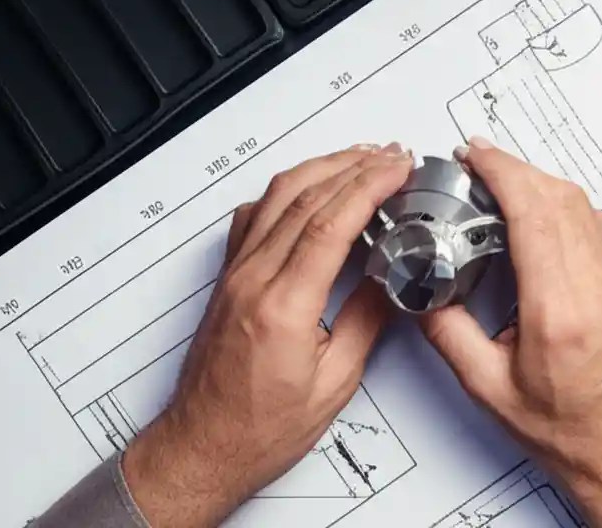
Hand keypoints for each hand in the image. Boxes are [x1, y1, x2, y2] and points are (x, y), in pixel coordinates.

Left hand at [122, 144, 412, 526]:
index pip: (329, 224)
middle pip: (304, 197)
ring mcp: (234, 275)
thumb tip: (390, 279)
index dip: (369, 187)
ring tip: (358, 159)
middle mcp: (252, 281)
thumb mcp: (334, 383)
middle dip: (354, 166)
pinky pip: (253, 215)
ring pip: (276, 196)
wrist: (203, 446)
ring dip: (322, 168)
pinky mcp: (227, 278)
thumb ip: (366, 322)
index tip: (398, 169)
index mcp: (282, 308)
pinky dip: (286, 190)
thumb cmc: (258, 429)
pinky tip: (306, 188)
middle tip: (390, 156)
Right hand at [421, 138, 601, 527]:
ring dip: (541, 183)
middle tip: (477, 162)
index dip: (502, 172)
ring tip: (504, 183)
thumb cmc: (568, 429)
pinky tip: (551, 215)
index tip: (475, 155)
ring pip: (583, 204)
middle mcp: (596, 286)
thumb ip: (448, 333)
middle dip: (514, 168)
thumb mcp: (488, 387)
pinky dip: (574, 206)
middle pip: (558, 197)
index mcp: (559, 310)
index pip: (533, 214)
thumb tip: (423, 292)